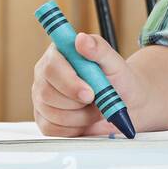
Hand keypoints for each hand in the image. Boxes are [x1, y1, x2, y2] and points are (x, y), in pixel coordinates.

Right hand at [32, 32, 147, 137]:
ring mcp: (41, 96)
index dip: (69, 83)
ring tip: (94, 108)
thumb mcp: (114, 62)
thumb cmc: (119, 80)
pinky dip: (73, 128)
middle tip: (97, 100)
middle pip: (46, 93)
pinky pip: (52, 129)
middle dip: (77, 103)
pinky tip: (84, 119)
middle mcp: (45, 73)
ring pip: (52, 113)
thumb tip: (81, 39)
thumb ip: (99, 49)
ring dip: (80, 117)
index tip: (89, 93)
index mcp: (59, 53)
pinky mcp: (44, 118)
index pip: (52, 67)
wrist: (126, 103)